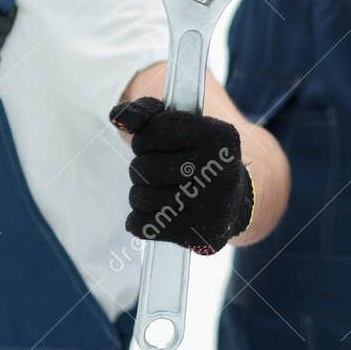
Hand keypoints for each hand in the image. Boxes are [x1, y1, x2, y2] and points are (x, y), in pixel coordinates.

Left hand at [109, 97, 253, 254]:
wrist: (234, 201)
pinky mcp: (202, 235)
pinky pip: (143, 226)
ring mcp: (213, 206)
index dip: (146, 139)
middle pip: (143, 167)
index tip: (159, 145)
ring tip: (159, 192)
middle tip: (159, 172)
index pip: (154, 131)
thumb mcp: (185, 127)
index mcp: (221, 136)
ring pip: (140, 198)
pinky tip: (159, 214)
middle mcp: (222, 170)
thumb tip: (117, 117)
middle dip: (141, 168)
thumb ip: (149, 114)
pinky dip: (140, 220)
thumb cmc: (200, 158)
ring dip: (141, 195)